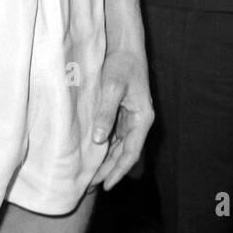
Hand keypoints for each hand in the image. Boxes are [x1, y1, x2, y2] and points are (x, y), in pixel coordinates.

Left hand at [89, 49, 153, 190]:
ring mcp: (131, 117)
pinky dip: (105, 148)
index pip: (132, 152)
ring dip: (107, 161)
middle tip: (91, 186)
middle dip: (110, 170)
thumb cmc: (122, 64)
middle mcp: (139, 121)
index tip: (106, 185)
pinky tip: (93, 156)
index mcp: (142, 118)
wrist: (125, 46)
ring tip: (90, 177)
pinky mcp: (123, 112)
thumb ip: (106, 113)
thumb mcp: (112, 87)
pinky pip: (114, 136)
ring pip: (119, 146)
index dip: (119, 170)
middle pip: (125, 153)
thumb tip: (99, 139)